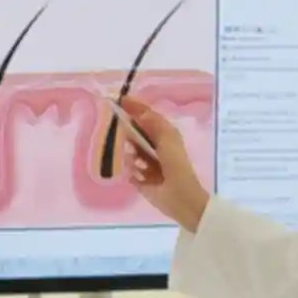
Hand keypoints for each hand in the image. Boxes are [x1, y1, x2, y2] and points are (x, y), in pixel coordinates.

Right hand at [118, 96, 209, 232]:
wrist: (179, 197)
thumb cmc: (175, 165)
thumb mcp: (167, 138)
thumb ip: (153, 123)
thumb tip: (139, 110)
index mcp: (164, 135)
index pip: (146, 117)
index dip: (134, 107)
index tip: (118, 100)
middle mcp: (155, 146)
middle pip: (136, 132)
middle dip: (127, 129)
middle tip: (118, 128)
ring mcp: (147, 163)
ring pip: (130, 150)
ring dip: (129, 150)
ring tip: (134, 156)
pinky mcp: (141, 179)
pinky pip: (128, 170)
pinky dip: (129, 169)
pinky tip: (135, 172)